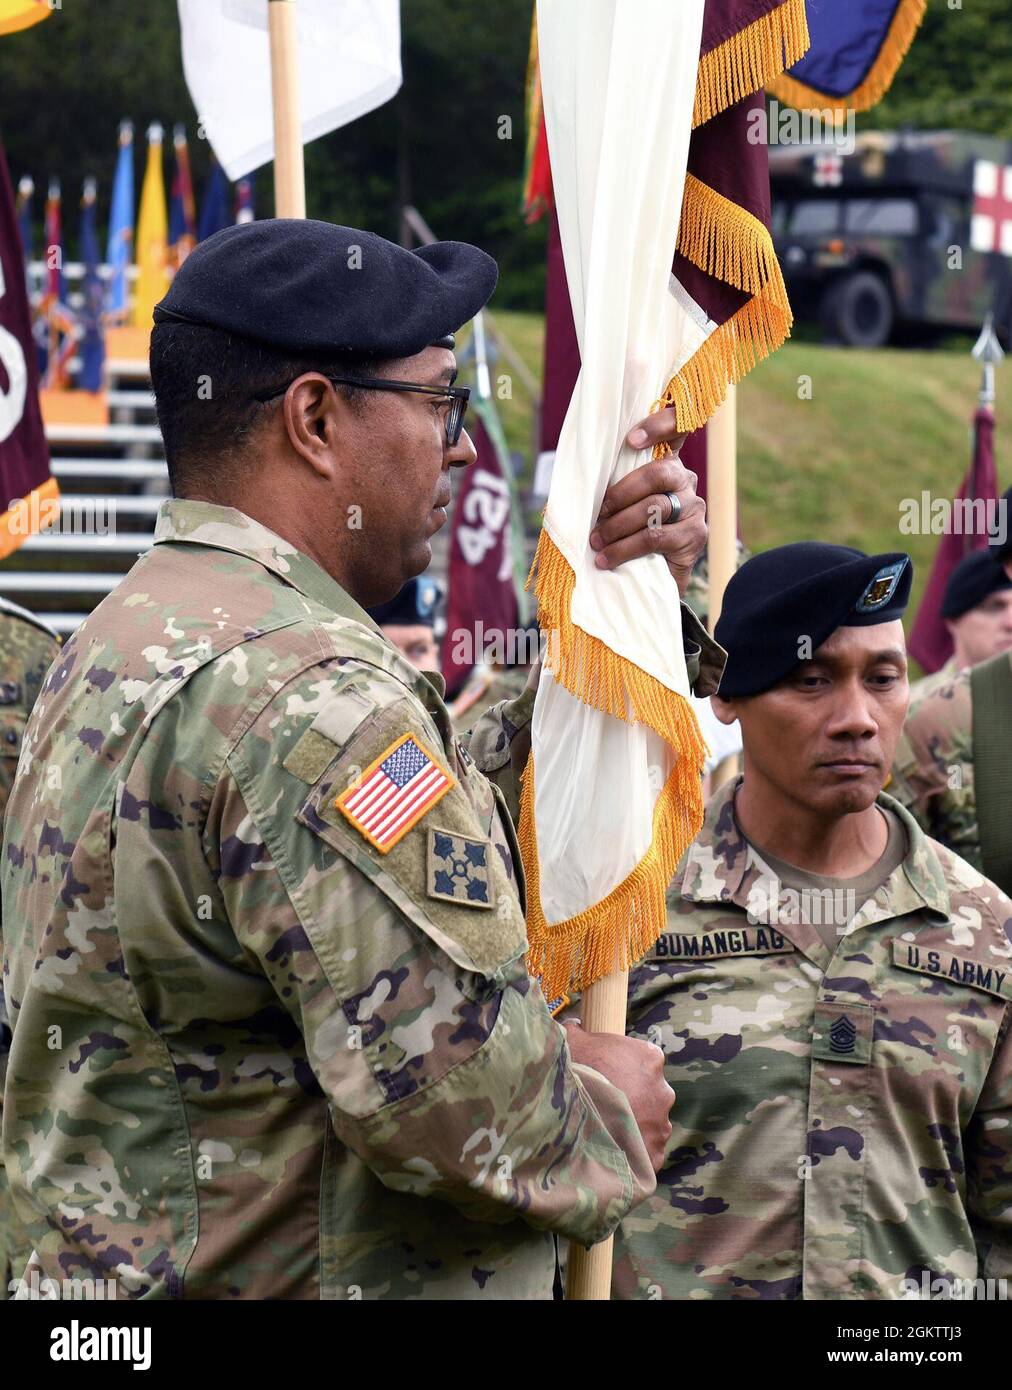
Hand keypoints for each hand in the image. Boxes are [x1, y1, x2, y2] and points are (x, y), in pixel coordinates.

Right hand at [564, 1021, 673, 1171]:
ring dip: (633, 1126)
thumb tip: (572, 1024)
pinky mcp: (654, 1153)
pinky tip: (611, 1150)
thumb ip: (577, 1030)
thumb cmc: (576, 1071)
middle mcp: (663, 1090)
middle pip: (650, 1094)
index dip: (624, 1068)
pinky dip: (632, 1152)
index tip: (606, 1075)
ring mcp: (661, 1124)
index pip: (644, 1060)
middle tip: (604, 1105)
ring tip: (605, 1131)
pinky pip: (646, 1152)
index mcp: (650, 1058)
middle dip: (632, 1099)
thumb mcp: (572, 1040)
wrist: (574, 1114)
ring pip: (650, 1124)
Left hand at [589, 410, 706, 595]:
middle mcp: (685, 480)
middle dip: (620, 494)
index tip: (631, 440)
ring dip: (617, 526)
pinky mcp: (695, 535)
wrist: (652, 579)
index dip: (659, 426)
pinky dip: (625, 548)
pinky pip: (656, 537)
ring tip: (596, 541)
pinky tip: (608, 558)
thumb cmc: (626, 535)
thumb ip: (609, 486)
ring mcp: (694, 507)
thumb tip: (576, 477)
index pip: (675, 430)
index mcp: (666, 463)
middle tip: (597, 514)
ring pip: (654, 507)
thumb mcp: (616, 505)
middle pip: (658, 473)